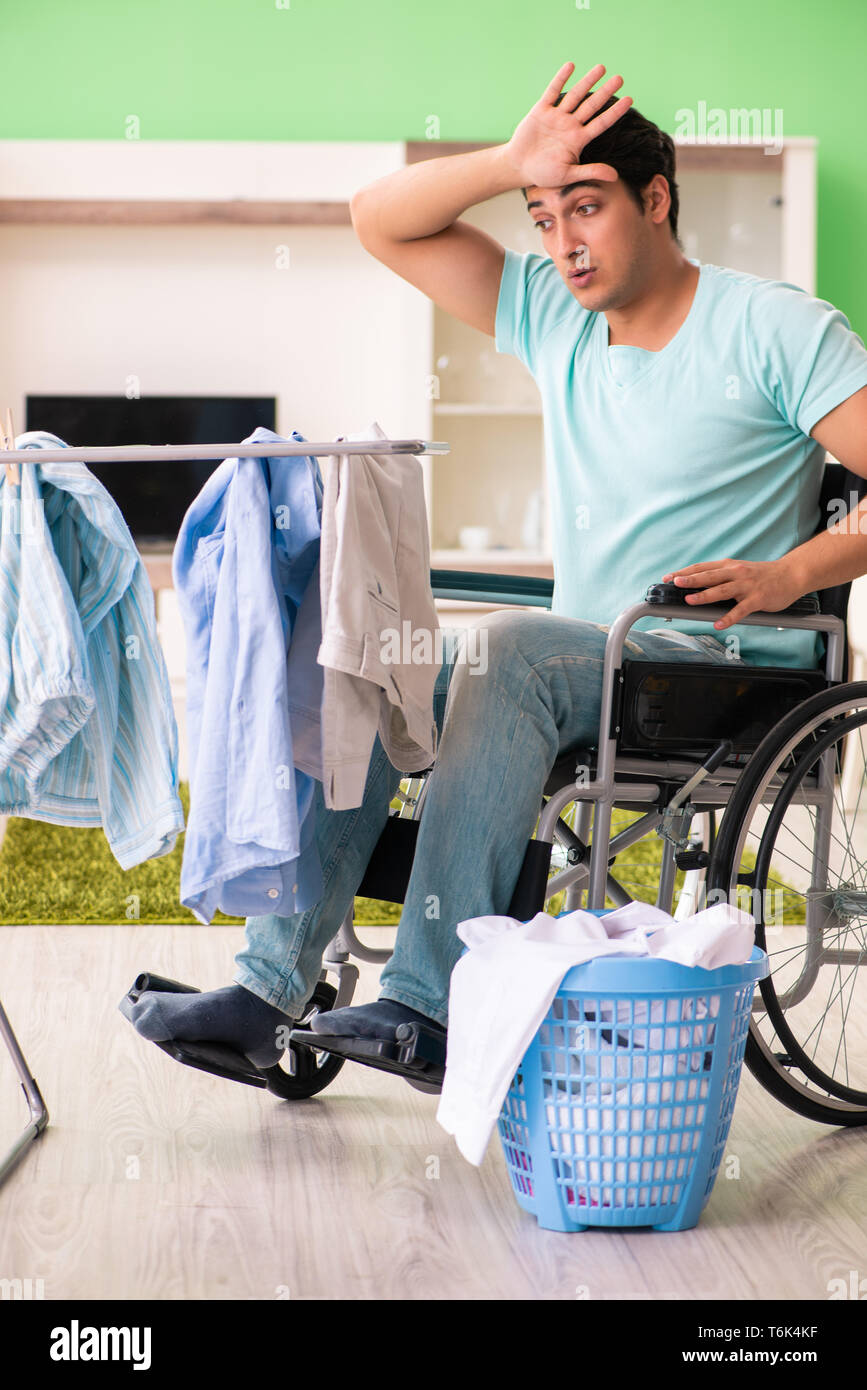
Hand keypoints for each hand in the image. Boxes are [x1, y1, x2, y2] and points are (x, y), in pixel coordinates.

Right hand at [504, 61, 632, 190]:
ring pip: (575, 96)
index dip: (615, 112)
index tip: (629, 100)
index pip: (601, 123)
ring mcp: (556, 116)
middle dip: (605, 92)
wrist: (519, 167)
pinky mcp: (541, 111)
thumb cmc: (544, 174)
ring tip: (602, 68)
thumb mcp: (568, 175)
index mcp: (578, 140)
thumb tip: (615, 177)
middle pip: (591, 105)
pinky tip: (571, 66)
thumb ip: (591, 172)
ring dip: (588, 81)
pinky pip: (552, 92)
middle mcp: (570, 125)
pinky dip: (561, 79)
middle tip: (620, 78)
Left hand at [660, 557, 805, 630]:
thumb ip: (721, 576)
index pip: (702, 568)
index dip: (684, 571)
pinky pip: (740, 610)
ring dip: (705, 595)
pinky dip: (729, 617)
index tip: (668, 577)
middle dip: (691, 579)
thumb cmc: (762, 575)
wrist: (791, 574)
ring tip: (690, 600)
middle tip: (675, 583)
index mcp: (729, 566)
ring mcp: (746, 586)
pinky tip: (718, 623)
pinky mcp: (757, 599)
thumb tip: (697, 585)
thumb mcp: (739, 570)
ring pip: (722, 590)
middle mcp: (736, 573)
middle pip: (709, 576)